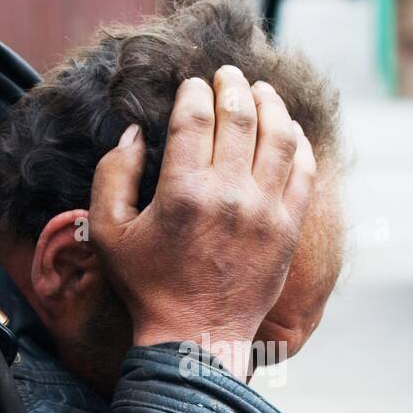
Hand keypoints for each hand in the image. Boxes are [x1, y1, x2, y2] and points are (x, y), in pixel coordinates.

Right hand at [89, 66, 316, 379]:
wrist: (196, 337)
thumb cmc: (148, 286)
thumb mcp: (108, 233)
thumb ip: (112, 176)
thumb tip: (134, 134)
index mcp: (183, 191)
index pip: (196, 116)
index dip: (195, 92)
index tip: (193, 85)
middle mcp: (230, 195)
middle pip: (240, 116)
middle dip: (233, 86)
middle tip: (227, 75)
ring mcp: (266, 211)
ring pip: (279, 136)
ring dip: (271, 104)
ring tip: (261, 91)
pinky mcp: (288, 228)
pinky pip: (304, 172)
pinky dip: (298, 143)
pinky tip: (288, 130)